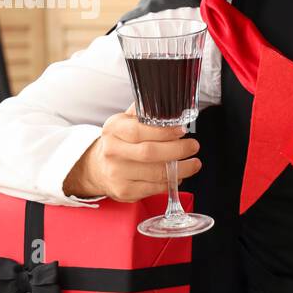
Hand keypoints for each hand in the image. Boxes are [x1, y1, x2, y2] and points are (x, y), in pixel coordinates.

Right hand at [62, 104, 201, 201]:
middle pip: (149, 152)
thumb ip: (144, 112)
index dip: (165, 131)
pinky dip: (171, 181)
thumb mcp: (125, 122)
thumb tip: (170, 102)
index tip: (182, 130)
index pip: (139, 130)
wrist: (98, 168)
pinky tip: (178, 175)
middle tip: (193, 146)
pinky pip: (155, 187)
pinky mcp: (125, 190)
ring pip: (156, 173)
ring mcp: (117, 173)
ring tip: (194, 163)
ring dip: (181, 169)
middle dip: (177, 150)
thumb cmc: (120, 142)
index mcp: (113, 129)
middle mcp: (112, 151)